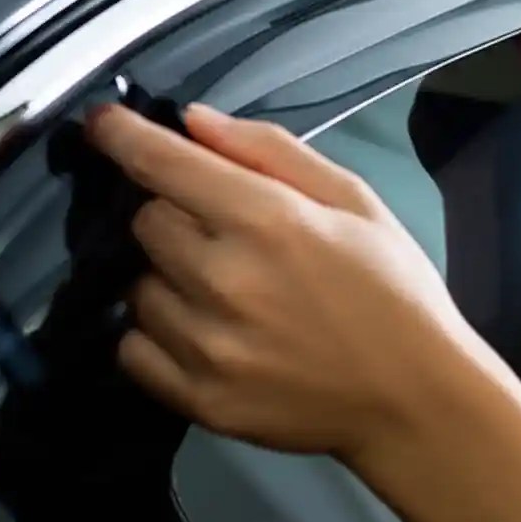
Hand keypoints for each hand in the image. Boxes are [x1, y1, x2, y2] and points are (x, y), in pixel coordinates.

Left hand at [84, 103, 479, 459]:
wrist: (416, 399)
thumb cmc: (394, 291)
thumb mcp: (355, 201)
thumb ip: (271, 152)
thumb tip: (193, 122)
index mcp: (267, 220)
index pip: (160, 163)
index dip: (120, 136)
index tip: (104, 126)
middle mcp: (224, 279)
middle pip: (144, 222)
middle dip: (172, 215)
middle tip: (220, 234)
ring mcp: (206, 345)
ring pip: (136, 287)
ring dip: (165, 279)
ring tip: (221, 292)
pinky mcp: (199, 398)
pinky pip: (132, 350)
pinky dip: (154, 335)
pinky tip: (204, 332)